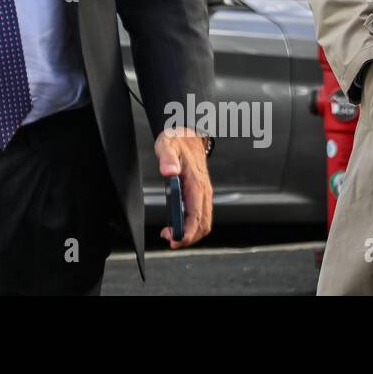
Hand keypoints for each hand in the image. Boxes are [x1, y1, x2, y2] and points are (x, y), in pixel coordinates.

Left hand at [154, 127, 212, 248]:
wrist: (190, 133)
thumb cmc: (178, 140)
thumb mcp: (167, 144)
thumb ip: (167, 157)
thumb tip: (169, 171)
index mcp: (197, 183)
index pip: (196, 215)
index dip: (187, 232)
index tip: (174, 239)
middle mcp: (204, 191)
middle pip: (203, 224)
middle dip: (188, 237)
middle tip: (170, 240)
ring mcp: (204, 193)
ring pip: (204, 222)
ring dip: (191, 233)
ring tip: (172, 235)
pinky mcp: (201, 193)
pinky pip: (201, 215)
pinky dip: (192, 225)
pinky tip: (178, 225)